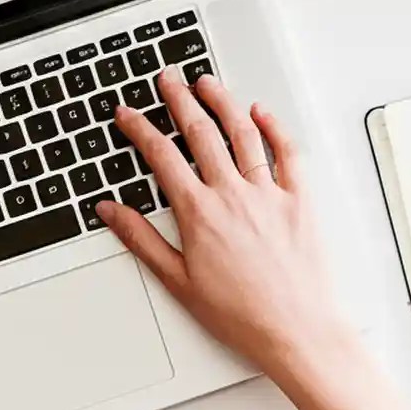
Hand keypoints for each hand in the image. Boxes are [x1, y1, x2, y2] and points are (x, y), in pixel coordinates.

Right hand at [98, 69, 400, 409]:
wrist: (295, 330)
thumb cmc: (240, 314)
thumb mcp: (177, 281)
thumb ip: (141, 240)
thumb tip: (110, 211)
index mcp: (199, 213)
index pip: (162, 157)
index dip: (140, 129)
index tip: (127, 114)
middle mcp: (233, 194)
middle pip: (200, 132)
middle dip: (179, 99)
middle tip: (166, 79)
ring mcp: (268, 193)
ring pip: (243, 133)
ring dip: (222, 102)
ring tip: (206, 83)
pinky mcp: (299, 199)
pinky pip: (287, 153)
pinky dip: (273, 127)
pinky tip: (261, 112)